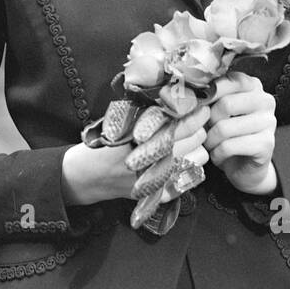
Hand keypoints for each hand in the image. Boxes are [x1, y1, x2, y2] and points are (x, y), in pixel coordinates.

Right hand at [62, 104, 210, 205]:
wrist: (86, 176)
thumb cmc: (103, 144)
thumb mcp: (120, 122)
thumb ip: (146, 112)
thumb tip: (174, 95)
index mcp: (142, 138)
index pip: (182, 124)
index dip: (197, 113)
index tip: (202, 106)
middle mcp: (153, 159)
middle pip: (195, 140)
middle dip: (198, 128)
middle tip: (196, 121)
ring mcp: (158, 178)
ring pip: (198, 159)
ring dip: (197, 148)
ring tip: (188, 142)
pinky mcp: (160, 193)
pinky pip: (189, 178)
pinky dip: (189, 166)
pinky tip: (181, 159)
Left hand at [205, 72, 277, 194]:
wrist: (243, 166)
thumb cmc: (226, 133)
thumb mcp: (216, 110)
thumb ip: (210, 96)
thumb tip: (191, 92)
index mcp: (253, 85)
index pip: (230, 80)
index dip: (209, 93)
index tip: (196, 104)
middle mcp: (265, 100)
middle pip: (226, 104)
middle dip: (208, 120)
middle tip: (205, 129)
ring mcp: (269, 122)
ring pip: (224, 128)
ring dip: (210, 140)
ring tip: (210, 144)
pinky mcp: (266, 144)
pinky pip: (229, 146)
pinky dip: (217, 153)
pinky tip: (218, 155)